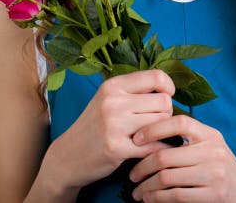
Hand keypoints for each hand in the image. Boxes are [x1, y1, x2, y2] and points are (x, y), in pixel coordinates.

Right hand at [49, 69, 177, 189]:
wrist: (66, 157)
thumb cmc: (94, 127)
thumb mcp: (108, 100)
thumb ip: (134, 90)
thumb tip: (169, 88)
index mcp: (113, 86)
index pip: (156, 77)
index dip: (168, 88)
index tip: (167, 96)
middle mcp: (113, 102)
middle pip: (164, 102)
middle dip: (165, 113)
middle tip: (155, 122)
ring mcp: (114, 125)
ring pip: (161, 122)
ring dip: (161, 131)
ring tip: (151, 135)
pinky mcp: (116, 148)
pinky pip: (154, 145)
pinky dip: (160, 147)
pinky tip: (156, 148)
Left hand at [128, 115, 235, 201]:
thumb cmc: (222, 168)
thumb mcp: (212, 147)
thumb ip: (190, 140)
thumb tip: (151, 136)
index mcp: (211, 135)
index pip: (180, 122)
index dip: (154, 128)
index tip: (136, 139)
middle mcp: (214, 151)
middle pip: (165, 155)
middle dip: (142, 166)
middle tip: (132, 175)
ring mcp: (214, 174)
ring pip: (166, 177)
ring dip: (146, 186)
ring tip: (138, 191)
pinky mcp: (213, 195)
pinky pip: (175, 195)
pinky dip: (157, 198)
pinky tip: (150, 199)